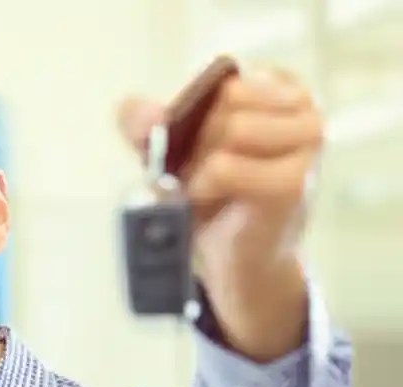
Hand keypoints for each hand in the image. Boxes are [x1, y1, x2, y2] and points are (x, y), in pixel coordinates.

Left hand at [117, 66, 321, 361]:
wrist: (229, 254)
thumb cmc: (207, 191)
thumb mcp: (170, 149)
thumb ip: (145, 123)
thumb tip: (132, 109)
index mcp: (279, 85)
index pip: (224, 79)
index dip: (194, 115)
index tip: (196, 144)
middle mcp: (304, 107)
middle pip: (227, 100)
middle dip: (198, 140)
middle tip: (201, 172)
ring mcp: (307, 144)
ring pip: (231, 128)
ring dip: (201, 164)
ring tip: (207, 187)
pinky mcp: (293, 182)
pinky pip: (224, 166)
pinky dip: (204, 185)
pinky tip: (210, 199)